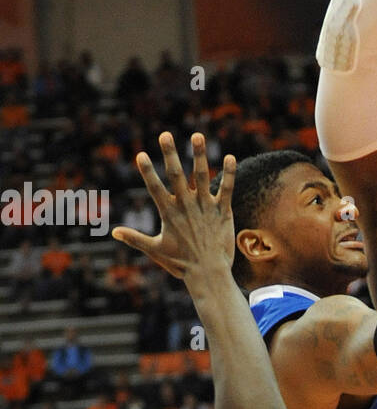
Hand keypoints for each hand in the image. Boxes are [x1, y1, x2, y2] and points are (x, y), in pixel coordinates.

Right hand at [111, 132, 234, 281]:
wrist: (209, 274)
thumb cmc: (181, 264)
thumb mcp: (155, 250)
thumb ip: (135, 238)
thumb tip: (114, 232)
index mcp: (169, 213)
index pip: (155, 187)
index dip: (147, 171)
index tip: (140, 154)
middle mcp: (187, 206)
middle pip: (177, 175)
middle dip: (170, 153)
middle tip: (165, 135)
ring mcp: (206, 207)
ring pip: (203, 176)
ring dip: (200, 155)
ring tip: (197, 135)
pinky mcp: (223, 212)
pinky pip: (227, 189)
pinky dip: (228, 173)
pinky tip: (230, 157)